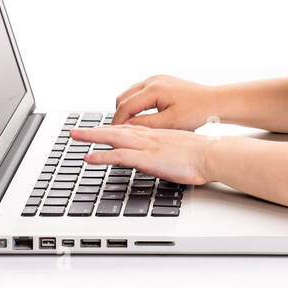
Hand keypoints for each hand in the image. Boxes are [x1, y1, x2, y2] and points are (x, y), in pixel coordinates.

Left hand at [69, 125, 211, 184]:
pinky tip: (89, 158)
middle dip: (95, 130)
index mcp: (159, 134)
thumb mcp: (184, 149)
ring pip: (113, 138)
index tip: (101, 129)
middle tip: (77, 130)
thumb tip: (168, 157)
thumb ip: (171, 151)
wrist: (213, 153)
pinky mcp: (146, 158)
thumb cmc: (205, 154)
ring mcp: (146, 146)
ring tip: (75, 136)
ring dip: (92, 137)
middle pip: (116, 129)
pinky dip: (102, 156)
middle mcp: (149, 137)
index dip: (114, 129)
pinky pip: (118, 155)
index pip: (131, 129)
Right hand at [111, 74, 221, 127]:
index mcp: (154, 88)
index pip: (125, 106)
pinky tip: (143, 118)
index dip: (117, 122)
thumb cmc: (198, 111)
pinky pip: (140, 92)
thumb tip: (126, 128)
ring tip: (131, 127)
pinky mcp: (161, 82)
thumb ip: (147, 124)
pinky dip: (137, 104)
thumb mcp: (171, 122)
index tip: (113, 136)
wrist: (216, 101)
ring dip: (128, 109)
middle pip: (124, 98)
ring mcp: (157, 79)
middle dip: (120, 115)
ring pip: (130, 94)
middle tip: (120, 133)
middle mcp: (153, 80)